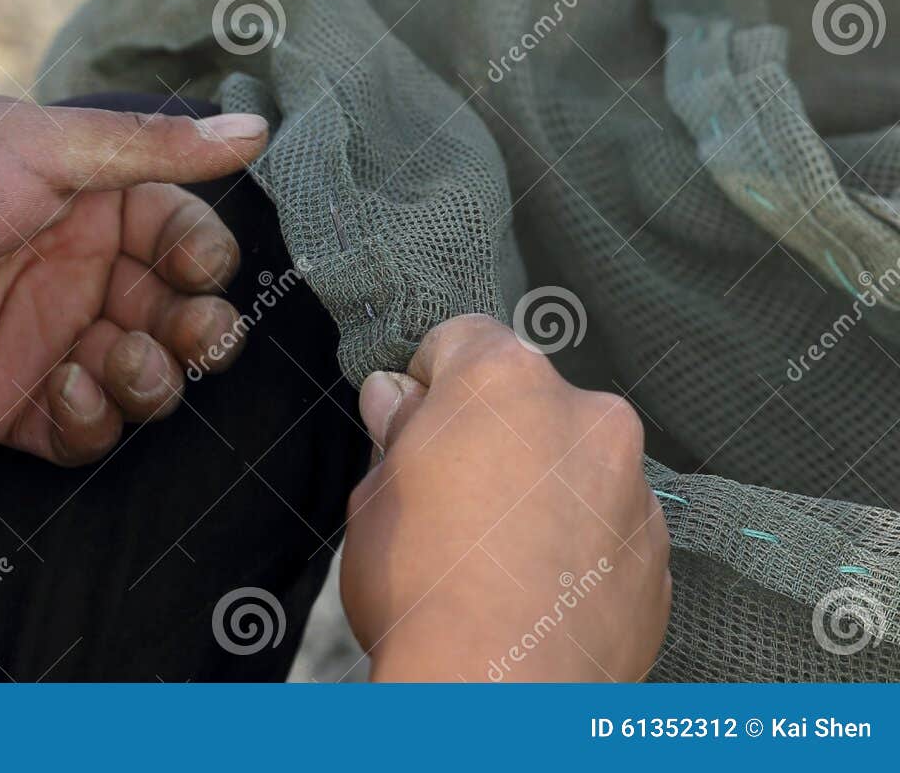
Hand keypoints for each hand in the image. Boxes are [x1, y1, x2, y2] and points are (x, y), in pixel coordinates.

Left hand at [0, 95, 268, 463]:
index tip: (192, 265)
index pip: (182, 235)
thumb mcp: (38, 146)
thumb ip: (148, 150)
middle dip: (200, 328)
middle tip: (190, 332)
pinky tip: (68, 384)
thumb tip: (254, 129)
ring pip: (143, 378)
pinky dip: (95, 417)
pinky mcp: (8, 404)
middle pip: (176, 314)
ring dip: (155, 377)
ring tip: (123, 359)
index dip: (202, 255)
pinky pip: (84, 431)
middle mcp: (75, 272)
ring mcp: (43, 341)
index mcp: (87, 202)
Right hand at [339, 315, 670, 681]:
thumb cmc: (423, 589)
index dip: (428, 379)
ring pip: (575, 465)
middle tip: (450, 498)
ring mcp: (633, 487)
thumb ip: (398, 433)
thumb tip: (397, 400)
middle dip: (492, 435)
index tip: (412, 422)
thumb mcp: (375, 497)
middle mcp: (586, 416)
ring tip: (497, 558)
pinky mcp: (659, 554)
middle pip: (529, 401)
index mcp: (507, 381)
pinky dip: (578, 545)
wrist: (498, 699)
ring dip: (543, 489)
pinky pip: (609, 526)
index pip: (462, 337)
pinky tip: (537, 591)